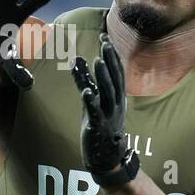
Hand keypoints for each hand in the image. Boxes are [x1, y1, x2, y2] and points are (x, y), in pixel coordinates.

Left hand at [70, 34, 138, 186]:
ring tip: (97, 60)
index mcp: (117, 96)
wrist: (108, 157)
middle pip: (114, 79)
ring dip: (103, 77)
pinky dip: (92, 102)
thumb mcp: (94, 100)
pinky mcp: (98, 127)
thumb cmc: (100, 125)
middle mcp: (115, 104)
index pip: (116, 72)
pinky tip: (87, 92)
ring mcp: (108, 115)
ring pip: (107, 93)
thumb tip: (77, 60)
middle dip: (110, 60)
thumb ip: (86, 81)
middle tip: (105, 42)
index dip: (112, 55)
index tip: (105, 37)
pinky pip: (96, 113)